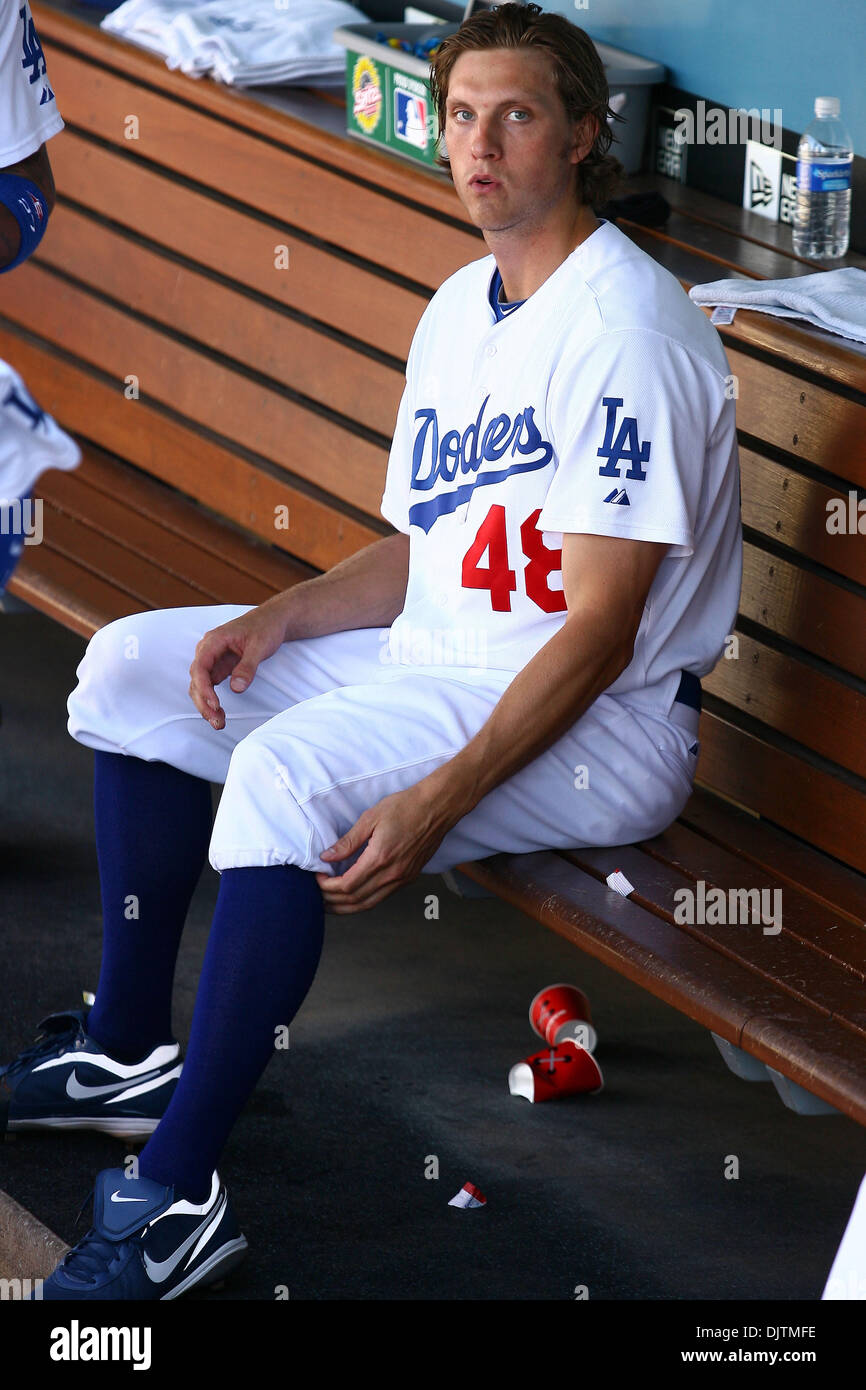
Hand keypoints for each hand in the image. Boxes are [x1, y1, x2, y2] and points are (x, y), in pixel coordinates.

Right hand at [188, 601, 288, 729]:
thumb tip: (236, 688)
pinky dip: (213, 701)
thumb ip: (247, 667)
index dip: (204, 688)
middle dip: (203, 703)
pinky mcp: (219, 668)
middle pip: (196, 680)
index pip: (200, 667)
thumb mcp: (260, 646)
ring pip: (200, 686)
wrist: (272, 621)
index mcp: (214, 641)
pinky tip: (220, 714)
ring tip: (219, 723)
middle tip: (217, 721)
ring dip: (206, 705)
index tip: (215, 704)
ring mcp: (212, 660)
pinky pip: (210, 687)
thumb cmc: (265, 628)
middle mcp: (208, 650)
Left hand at [316, 784, 457, 913]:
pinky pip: (382, 897)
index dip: (327, 886)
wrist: (438, 807)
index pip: (346, 885)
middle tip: (318, 896)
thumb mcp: (371, 818)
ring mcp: (403, 878)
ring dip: (347, 907)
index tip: (317, 878)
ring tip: (331, 904)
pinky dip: (364, 901)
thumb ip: (348, 841)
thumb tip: (327, 856)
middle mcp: (392, 874)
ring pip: (369, 904)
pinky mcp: (409, 877)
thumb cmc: (406, 807)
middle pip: (355, 900)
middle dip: (333, 901)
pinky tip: (354, 896)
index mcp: (379, 858)